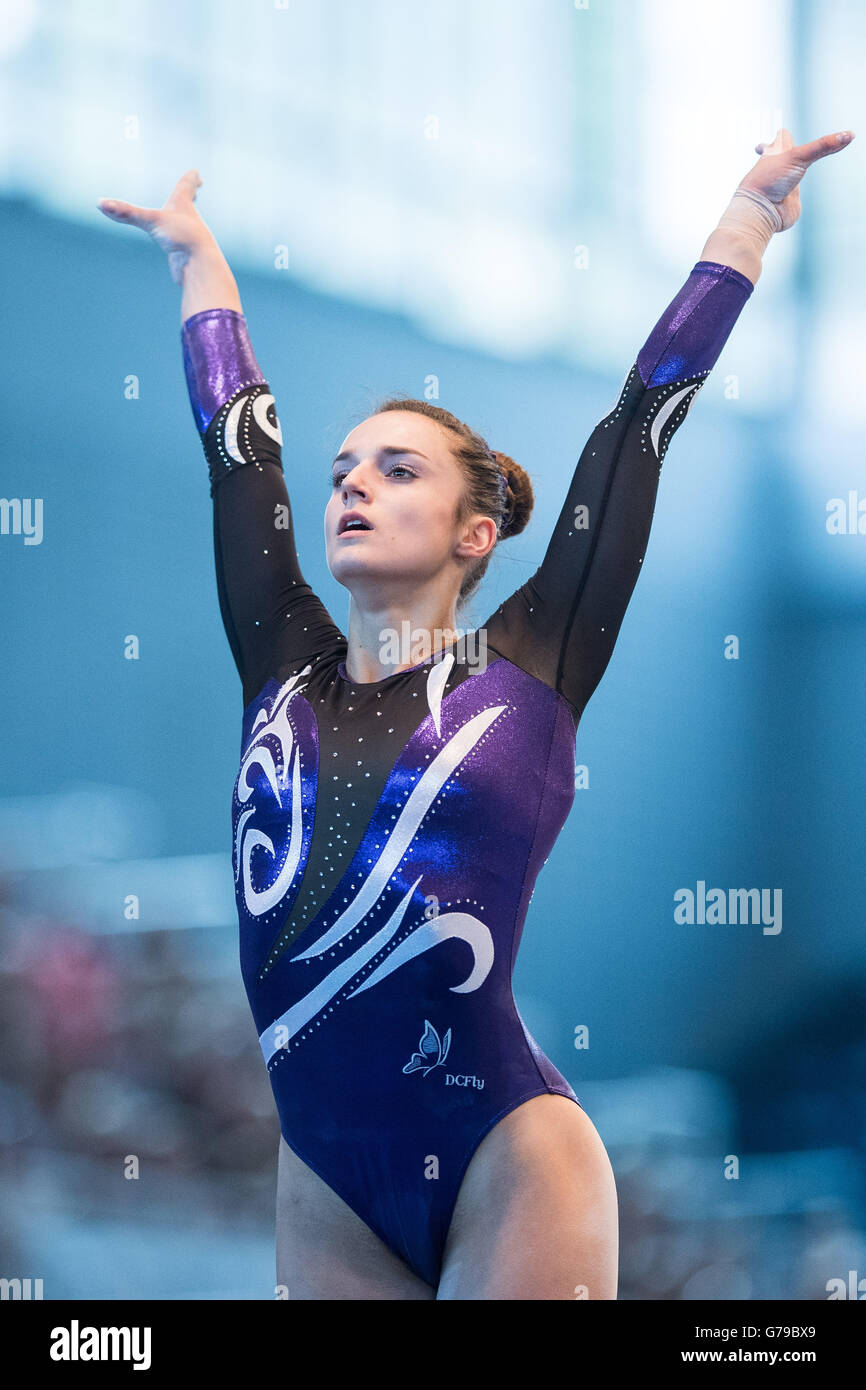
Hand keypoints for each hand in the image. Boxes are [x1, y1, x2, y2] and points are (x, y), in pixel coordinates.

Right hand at [97, 169, 214, 283]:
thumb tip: (100, 203)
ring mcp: (187, 237)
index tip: (196, 173)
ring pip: (185, 223)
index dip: (190, 178)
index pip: (187, 185)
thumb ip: (126, 212)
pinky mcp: (185, 253)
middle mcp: (188, 219)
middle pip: (190, 201)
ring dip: (184, 218)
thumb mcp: (150, 221)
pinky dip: (178, 241)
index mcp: (183, 204)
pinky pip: (179, 244)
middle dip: (190, 193)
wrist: (200, 266)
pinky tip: (176, 246)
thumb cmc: (182, 237)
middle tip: (196, 185)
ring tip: (181, 217)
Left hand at [737, 127, 854, 231]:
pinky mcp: (788, 202)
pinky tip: (790, 196)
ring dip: (788, 174)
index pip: (781, 138)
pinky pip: (793, 197)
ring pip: (789, 176)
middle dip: (782, 153)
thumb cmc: (771, 180)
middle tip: (784, 151)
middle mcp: (779, 169)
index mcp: (775, 153)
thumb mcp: (798, 157)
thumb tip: (850, 135)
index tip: (782, 135)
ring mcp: (783, 186)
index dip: (784, 137)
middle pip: (784, 156)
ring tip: (787, 172)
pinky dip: (794, 197)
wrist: (761, 212)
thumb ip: (823, 146)